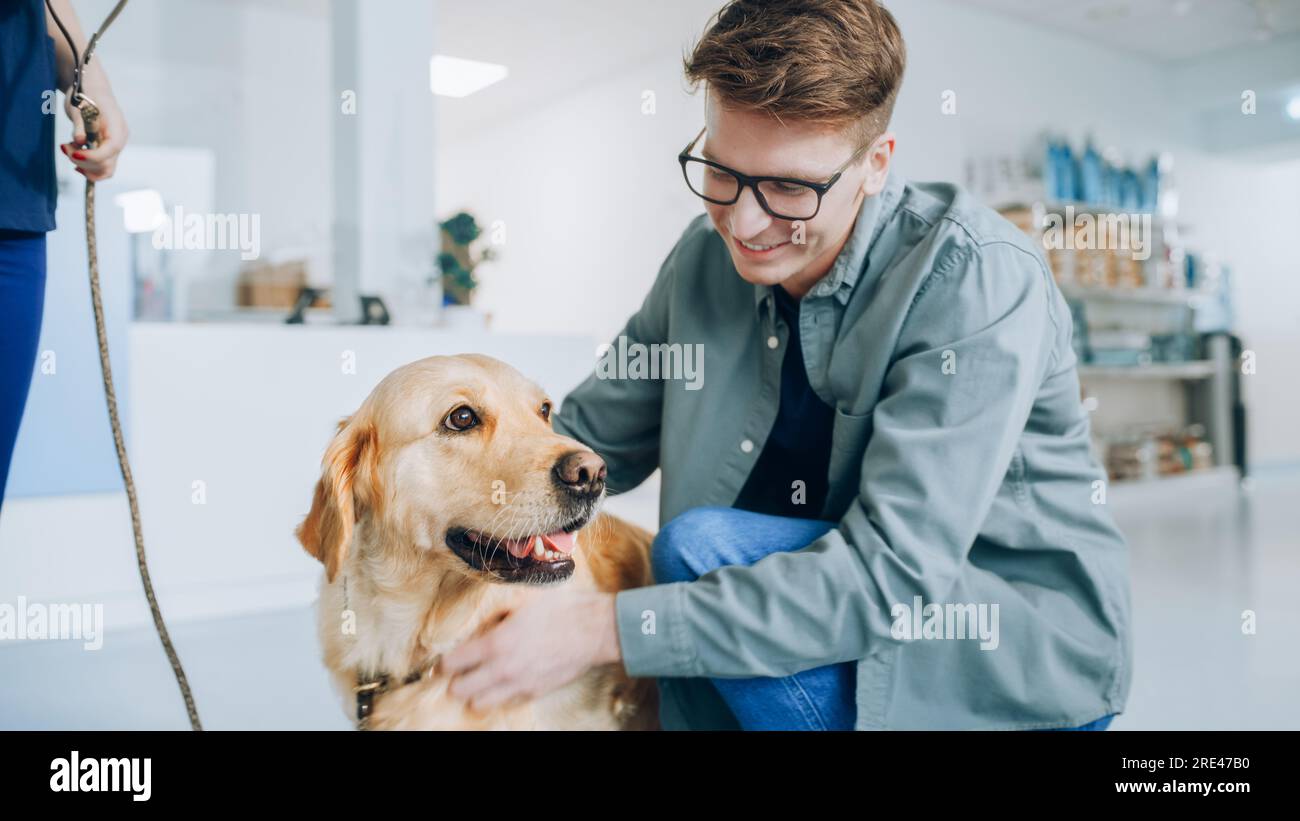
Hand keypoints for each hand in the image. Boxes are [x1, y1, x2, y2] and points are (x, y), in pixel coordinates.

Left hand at [60, 81, 127, 181]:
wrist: (92, 88)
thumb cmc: (85, 93)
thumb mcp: (78, 106)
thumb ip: (80, 125)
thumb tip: (80, 141)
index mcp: (117, 126)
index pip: (111, 149)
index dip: (93, 156)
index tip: (73, 153)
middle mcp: (119, 139)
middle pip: (107, 163)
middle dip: (84, 161)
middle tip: (64, 148)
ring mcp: (114, 145)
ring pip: (105, 169)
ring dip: (85, 166)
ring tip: (68, 151)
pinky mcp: (106, 149)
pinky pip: (101, 165)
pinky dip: (88, 167)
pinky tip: (75, 158)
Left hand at [441, 591, 621, 710]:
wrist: (594, 630)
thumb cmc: (559, 609)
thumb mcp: (521, 600)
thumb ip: (493, 613)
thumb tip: (475, 623)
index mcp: (496, 643)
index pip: (452, 663)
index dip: (445, 661)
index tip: (447, 659)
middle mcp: (503, 669)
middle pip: (460, 691)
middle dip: (456, 681)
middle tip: (461, 671)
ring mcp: (519, 685)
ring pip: (480, 704)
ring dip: (476, 694)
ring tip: (480, 681)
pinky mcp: (535, 692)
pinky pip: (506, 702)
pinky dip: (500, 696)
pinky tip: (505, 682)